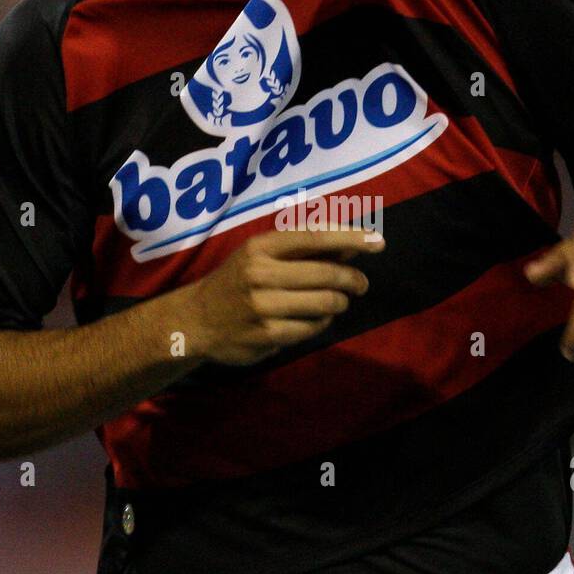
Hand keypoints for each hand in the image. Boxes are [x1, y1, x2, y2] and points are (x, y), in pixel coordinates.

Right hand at [183, 224, 385, 365]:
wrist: (197, 320)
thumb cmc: (237, 280)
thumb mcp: (261, 255)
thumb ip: (302, 249)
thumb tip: (352, 245)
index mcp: (260, 247)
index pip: (315, 237)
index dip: (350, 238)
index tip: (377, 242)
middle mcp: (260, 274)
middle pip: (326, 274)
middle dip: (353, 279)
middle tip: (361, 284)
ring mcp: (263, 307)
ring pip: (324, 304)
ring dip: (340, 303)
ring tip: (338, 302)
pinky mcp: (266, 336)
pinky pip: (312, 328)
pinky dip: (322, 324)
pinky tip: (316, 320)